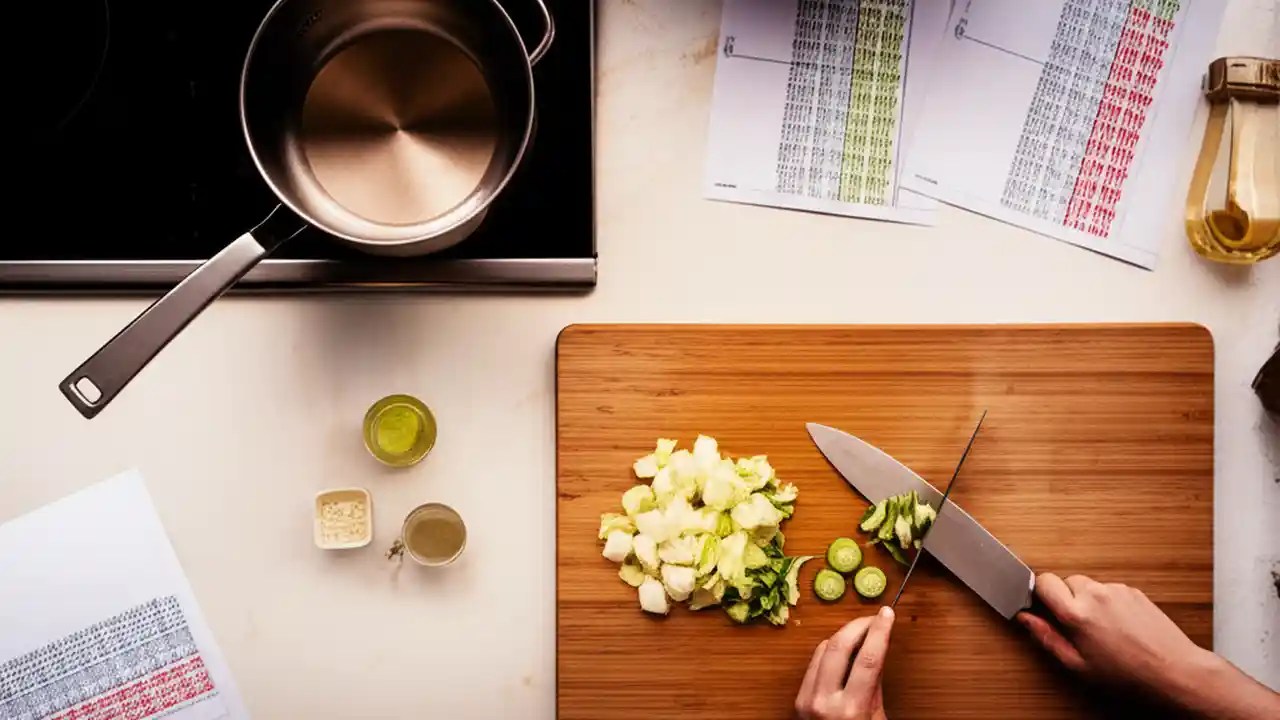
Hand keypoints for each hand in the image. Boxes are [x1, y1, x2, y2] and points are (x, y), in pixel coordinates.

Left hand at [794, 606, 894, 719]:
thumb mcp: (876, 717)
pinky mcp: (798, 698)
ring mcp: (807, 699)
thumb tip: (877, 648)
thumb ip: (875, 684)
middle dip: (858, 625)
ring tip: (861, 632)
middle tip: (873, 618)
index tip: (886, 614)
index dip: (879, 631)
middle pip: (840, 645)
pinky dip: (829, 651)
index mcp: (851, 710)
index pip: (868, 658)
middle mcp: (824, 702)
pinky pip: (814, 663)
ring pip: (824, 649)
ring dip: (843, 636)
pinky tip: (843, 649)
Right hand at [1018, 573, 1279, 719]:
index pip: (1043, 581)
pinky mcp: (1133, 590)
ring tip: (1102, 628)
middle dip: (1065, 598)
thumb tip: (1025, 619)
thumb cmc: (1127, 674)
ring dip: (1088, 600)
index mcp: (1076, 613)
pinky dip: (1108, 602)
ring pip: (1088, 585)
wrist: (1173, 670)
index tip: (1043, 607)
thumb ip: (1046, 637)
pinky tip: (1118, 625)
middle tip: (1076, 625)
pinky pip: (1109, 589)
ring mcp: (1116, 590)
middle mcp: (1095, 594)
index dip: (1040, 594)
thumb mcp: (1077, 665)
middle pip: (1065, 580)